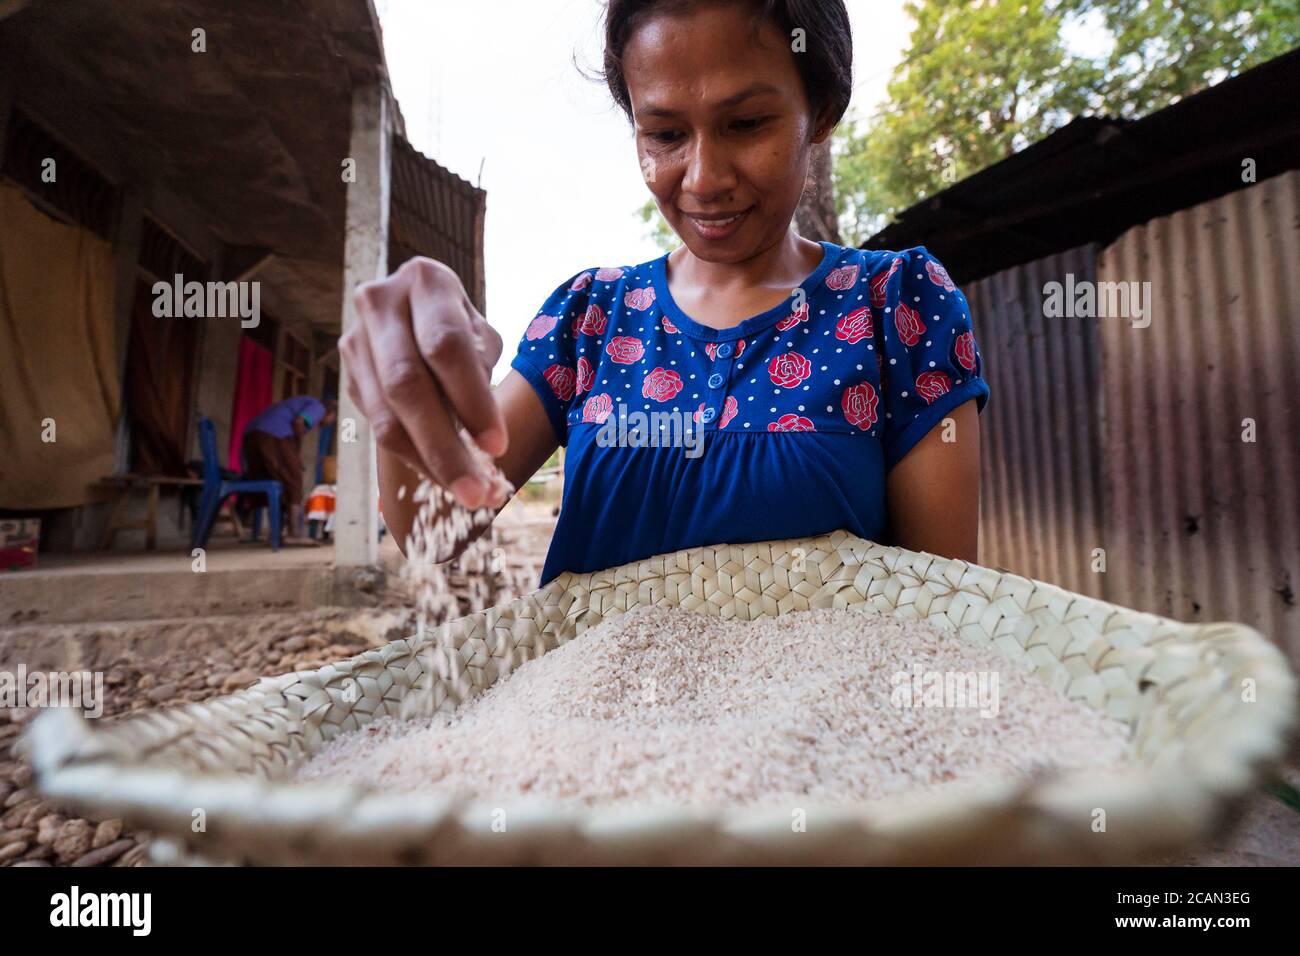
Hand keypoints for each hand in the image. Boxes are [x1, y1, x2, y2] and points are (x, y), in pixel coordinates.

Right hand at [340, 257, 506, 507]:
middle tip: (476, 492)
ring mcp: (354, 338)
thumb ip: (480, 374)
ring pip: (385, 415)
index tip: (497, 447)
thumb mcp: (480, 336)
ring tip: (466, 493)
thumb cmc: (458, 327)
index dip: (471, 400)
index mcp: (425, 282)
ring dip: (427, 463)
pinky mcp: (347, 373)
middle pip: (407, 385)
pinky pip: (377, 427)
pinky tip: (442, 476)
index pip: (446, 346)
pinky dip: (413, 458)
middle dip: (444, 446)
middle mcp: (380, 303)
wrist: (413, 313)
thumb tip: (481, 446)